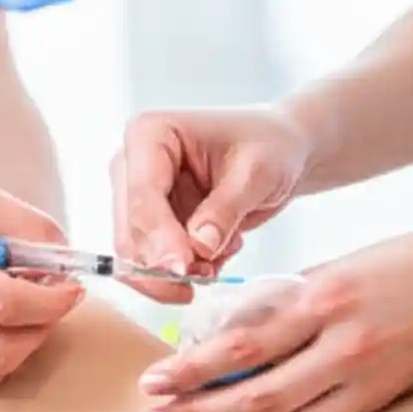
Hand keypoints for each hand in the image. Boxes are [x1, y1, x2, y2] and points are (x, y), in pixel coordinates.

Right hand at [110, 107, 312, 301]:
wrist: (281, 152)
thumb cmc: (270, 145)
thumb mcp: (257, 173)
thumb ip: (225, 210)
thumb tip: (198, 249)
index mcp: (149, 134)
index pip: (142, 194)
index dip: (159, 237)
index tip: (182, 269)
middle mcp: (131, 165)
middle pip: (130, 229)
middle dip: (165, 262)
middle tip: (206, 277)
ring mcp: (136, 196)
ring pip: (137, 253)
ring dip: (178, 270)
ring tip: (222, 258)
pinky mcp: (150, 222)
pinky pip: (154, 261)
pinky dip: (188, 270)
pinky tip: (221, 252)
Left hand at [137, 227, 412, 411]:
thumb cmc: (412, 262)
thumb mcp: (340, 265)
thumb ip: (287, 296)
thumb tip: (234, 321)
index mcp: (322, 297)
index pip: (240, 342)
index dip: (191, 367)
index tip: (154, 378)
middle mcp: (341, 341)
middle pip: (254, 388)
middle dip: (195, 407)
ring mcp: (364, 375)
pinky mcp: (381, 397)